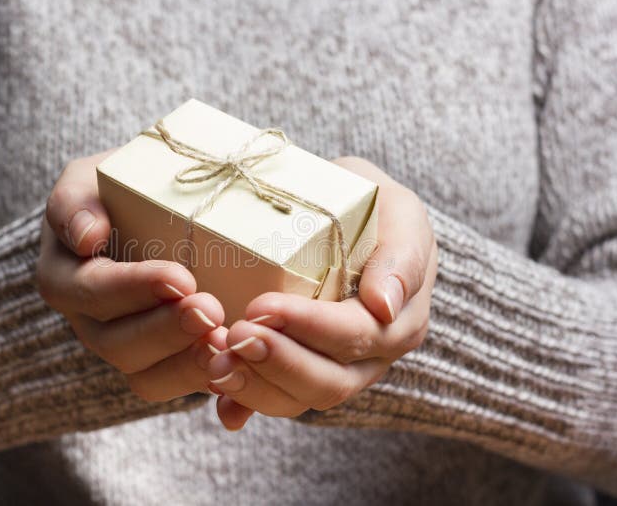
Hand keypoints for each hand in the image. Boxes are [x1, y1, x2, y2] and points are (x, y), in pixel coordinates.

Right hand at [36, 151, 227, 401]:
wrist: (151, 206)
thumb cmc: (121, 187)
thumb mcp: (89, 178)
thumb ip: (76, 202)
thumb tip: (87, 237)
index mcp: (65, 276)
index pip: (88, 292)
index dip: (132, 290)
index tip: (180, 278)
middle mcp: (89, 320)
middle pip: (116, 344)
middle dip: (166, 330)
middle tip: (212, 310)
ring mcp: (124, 346)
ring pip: (145, 378)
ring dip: (187, 365)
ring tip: (227, 344)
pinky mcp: (161, 362)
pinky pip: (177, 387)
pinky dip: (205, 384)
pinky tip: (236, 374)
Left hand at [208, 156, 437, 429]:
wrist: (350, 213)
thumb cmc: (377, 211)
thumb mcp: (401, 216)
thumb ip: (401, 257)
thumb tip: (384, 306)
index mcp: (397, 323)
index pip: (354, 335)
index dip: (308, 326)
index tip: (262, 306)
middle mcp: (368, 358)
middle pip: (326, 382)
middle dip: (277, 362)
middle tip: (234, 336)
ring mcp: (332, 370)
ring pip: (296, 399)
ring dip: (253, 387)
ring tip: (215, 363)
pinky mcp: (297, 373)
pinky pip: (273, 399)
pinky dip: (244, 405)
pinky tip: (221, 404)